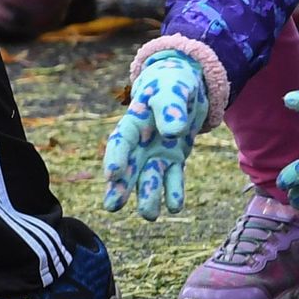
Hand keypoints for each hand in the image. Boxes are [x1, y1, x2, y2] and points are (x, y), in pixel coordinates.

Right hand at [102, 51, 207, 219]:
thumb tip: (173, 131)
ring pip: (150, 178)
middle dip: (121, 187)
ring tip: (149, 215)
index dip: (115, 158)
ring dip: (148, 196)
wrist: (186, 84)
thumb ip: (170, 108)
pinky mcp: (174, 158)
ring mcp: (157, 152)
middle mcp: (141, 142)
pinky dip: (174, 191)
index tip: (111, 175)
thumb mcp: (172, 91)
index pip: (120, 143)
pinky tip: (175, 207)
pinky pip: (173, 177)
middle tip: (113, 206)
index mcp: (133, 123)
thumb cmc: (172, 84)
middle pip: (128, 167)